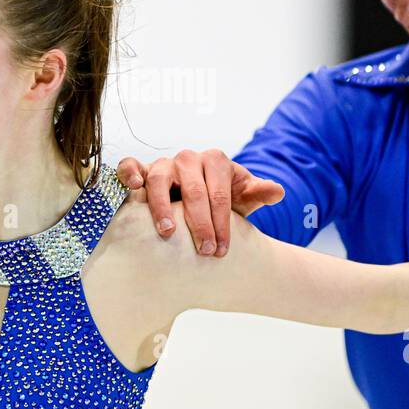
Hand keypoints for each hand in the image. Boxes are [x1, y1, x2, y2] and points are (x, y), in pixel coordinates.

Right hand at [116, 150, 284, 255]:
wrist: (201, 197)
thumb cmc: (221, 200)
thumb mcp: (242, 198)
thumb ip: (257, 193)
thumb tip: (277, 192)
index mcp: (216, 161)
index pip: (219, 194)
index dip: (222, 223)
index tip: (222, 249)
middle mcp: (189, 158)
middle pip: (194, 190)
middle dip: (200, 223)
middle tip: (204, 250)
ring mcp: (165, 163)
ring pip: (160, 179)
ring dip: (164, 206)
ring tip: (169, 232)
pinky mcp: (143, 170)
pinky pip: (131, 166)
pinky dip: (130, 173)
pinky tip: (134, 187)